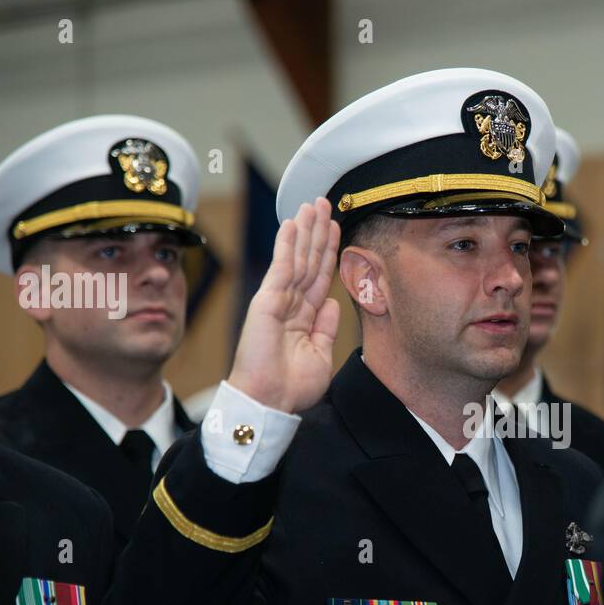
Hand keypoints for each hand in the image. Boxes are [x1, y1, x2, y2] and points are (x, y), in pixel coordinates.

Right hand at [227, 198, 340, 412]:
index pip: (320, 277)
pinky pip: (281, 266)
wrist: (269, 401)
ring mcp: (278, 300)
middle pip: (309, 260)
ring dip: (305, 229)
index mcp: (305, 318)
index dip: (328, 252)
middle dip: (318, 232)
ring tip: (314, 204)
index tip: (336, 228)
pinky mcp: (267, 300)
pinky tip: (292, 222)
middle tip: (325, 203)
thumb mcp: (321, 355)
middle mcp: (291, 304)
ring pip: (297, 258)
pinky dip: (287, 243)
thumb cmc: (291, 387)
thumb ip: (327, 327)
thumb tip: (334, 303)